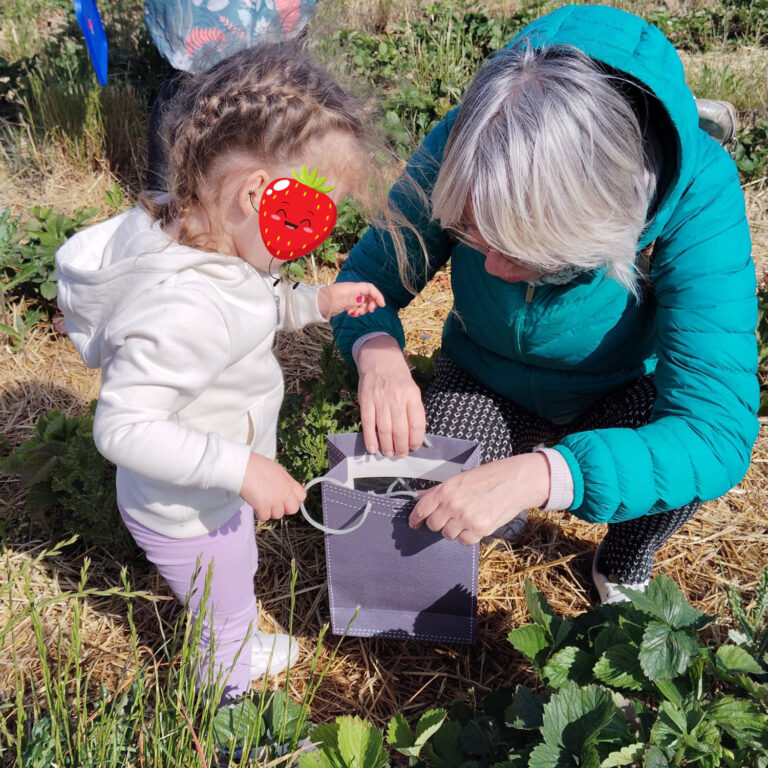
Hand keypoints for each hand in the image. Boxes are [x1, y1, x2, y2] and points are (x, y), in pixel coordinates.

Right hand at [239, 453, 305, 521]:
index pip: (301, 497)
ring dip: (269, 510)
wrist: (242, 467)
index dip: (293, 500)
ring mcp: (275, 501)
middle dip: (284, 508)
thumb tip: (286, 490)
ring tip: (260, 499)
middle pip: (293, 509)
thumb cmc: (256, 466)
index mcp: (288, 482)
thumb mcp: (277, 470)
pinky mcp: (263, 507)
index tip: (285, 499)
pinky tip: (254, 503)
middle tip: (273, 502)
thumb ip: (284, 482)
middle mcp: (285, 492)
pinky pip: (264, 517)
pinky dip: (258, 513)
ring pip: (278, 515)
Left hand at [317, 282, 384, 318]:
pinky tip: (351, 314)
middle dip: (371, 304)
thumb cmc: (328, 300)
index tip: (382, 305)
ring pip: (363, 302)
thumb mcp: (341, 300)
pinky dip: (356, 311)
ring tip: (355, 314)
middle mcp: (353, 291)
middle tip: (369, 311)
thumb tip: (362, 299)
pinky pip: (356, 306)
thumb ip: (353, 300)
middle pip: (368, 295)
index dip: (377, 295)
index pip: (370, 289)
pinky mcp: (346, 302)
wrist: (317, 304)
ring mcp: (350, 297)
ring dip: (363, 309)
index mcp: (353, 288)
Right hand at [356, 335, 425, 456]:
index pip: (417, 424)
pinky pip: (368, 424)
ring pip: (385, 430)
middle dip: (401, 447)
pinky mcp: (366, 401)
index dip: (416, 440)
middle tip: (401, 454)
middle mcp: (397, 398)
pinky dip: (370, 439)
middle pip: (400, 430)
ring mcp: (380, 400)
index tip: (414, 447)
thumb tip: (415, 435)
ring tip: (389, 453)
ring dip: (387, 446)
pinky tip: (373, 448)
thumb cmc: (398, 378)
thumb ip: (413, 409)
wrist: (379, 359)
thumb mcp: (412, 390)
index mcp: (412, 396)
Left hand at [408, 453, 550, 544]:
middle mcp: (453, 505)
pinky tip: (474, 525)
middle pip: (433, 525)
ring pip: (448, 535)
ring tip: (465, 519)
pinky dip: (467, 536)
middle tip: (448, 517)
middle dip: (438, 523)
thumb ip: (439, 490)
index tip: (414, 524)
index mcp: (446, 490)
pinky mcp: (480, 530)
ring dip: (453, 530)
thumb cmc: (489, 477)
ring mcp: (466, 519)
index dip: (415, 519)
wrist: (515, 481)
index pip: (421, 509)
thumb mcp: (460, 478)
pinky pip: (464, 541)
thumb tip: (421, 496)